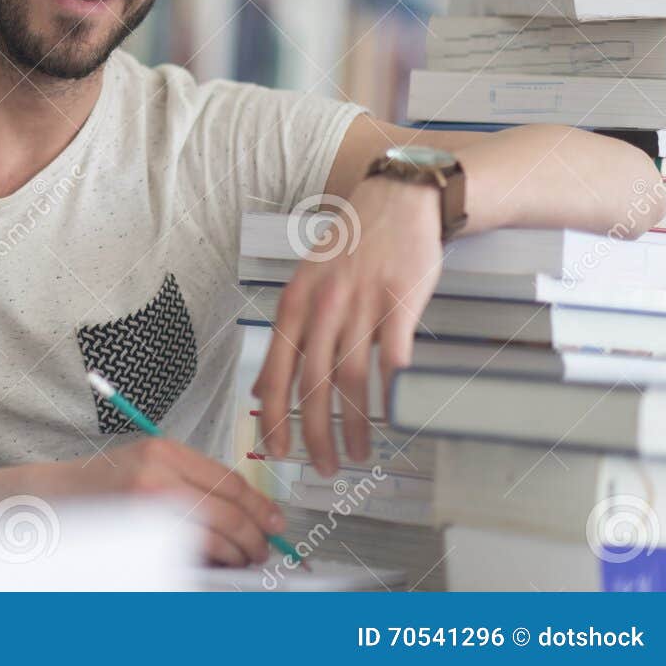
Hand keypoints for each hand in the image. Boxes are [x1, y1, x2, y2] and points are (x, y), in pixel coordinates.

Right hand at [46, 436, 287, 565]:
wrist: (55, 498)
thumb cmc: (103, 483)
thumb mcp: (149, 462)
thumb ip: (192, 479)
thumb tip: (241, 509)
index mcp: (165, 452)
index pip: (229, 481)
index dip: (260, 505)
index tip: (275, 520)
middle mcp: (159, 476)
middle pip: (229, 511)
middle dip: (255, 535)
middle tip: (264, 548)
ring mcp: (149, 508)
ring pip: (215, 537)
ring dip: (237, 553)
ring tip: (242, 559)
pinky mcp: (141, 536)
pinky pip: (190, 554)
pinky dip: (210, 561)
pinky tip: (215, 562)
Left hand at [252, 177, 443, 476]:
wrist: (396, 200)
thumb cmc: (352, 244)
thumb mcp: (307, 282)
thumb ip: (291, 333)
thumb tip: (265, 386)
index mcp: (294, 303)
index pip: (275, 372)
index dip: (274, 417)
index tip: (277, 450)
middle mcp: (322, 306)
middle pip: (312, 384)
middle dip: (314, 434)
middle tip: (322, 466)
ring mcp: (361, 304)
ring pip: (351, 380)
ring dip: (354, 426)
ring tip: (359, 453)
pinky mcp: (399, 301)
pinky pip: (394, 358)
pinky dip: (393, 394)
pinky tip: (395, 419)